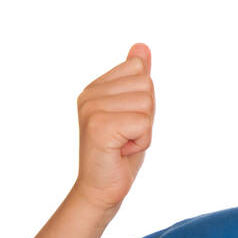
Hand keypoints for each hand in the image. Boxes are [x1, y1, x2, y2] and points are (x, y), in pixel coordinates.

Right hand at [72, 43, 154, 215]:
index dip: (144, 100)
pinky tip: (121, 151)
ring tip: (123, 143)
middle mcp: (90, 94)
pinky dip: (141, 142)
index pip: (139, 70)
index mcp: (96, 87)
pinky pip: (144, 123)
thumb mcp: (132, 110)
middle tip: (125, 135)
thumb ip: (135, 78)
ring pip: (147, 104)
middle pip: (146, 85)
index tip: (126, 121)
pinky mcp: (99, 126)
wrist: (101, 190)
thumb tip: (142, 46)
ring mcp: (92, 109)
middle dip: (146, 115)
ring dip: (143, 130)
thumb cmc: (119, 152)